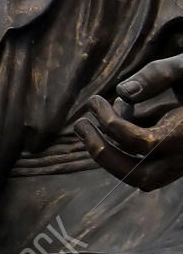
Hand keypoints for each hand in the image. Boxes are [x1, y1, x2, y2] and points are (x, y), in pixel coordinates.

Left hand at [74, 53, 182, 188]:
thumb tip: (123, 92)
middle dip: (102, 153)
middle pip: (136, 175)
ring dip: (111, 158)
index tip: (94, 100)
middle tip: (79, 124)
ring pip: (141, 179)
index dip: (110, 122)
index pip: (139, 141)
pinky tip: (122, 119)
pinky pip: (148, 169)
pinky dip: (126, 153)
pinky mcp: (177, 163)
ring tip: (88, 127)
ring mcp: (182, 165)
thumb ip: (161, 74)